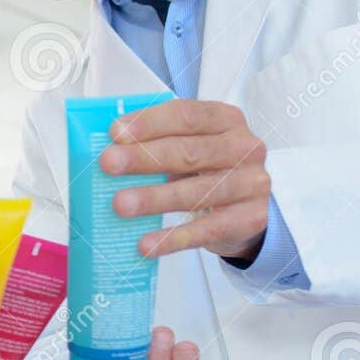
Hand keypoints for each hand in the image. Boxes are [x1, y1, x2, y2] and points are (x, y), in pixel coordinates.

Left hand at [101, 99, 270, 260]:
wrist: (249, 206)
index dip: (149, 123)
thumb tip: (110, 151)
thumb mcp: (192, 144)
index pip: (186, 115)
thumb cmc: (209, 168)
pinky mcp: (250, 219)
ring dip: (154, 198)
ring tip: (120, 204)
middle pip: (189, 152)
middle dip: (144, 158)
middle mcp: (244, 148)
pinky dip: (173, 238)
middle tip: (108, 164)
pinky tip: (147, 244)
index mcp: (226, 119)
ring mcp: (251, 184)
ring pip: (196, 192)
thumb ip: (159, 141)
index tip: (115, 132)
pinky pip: (205, 230)